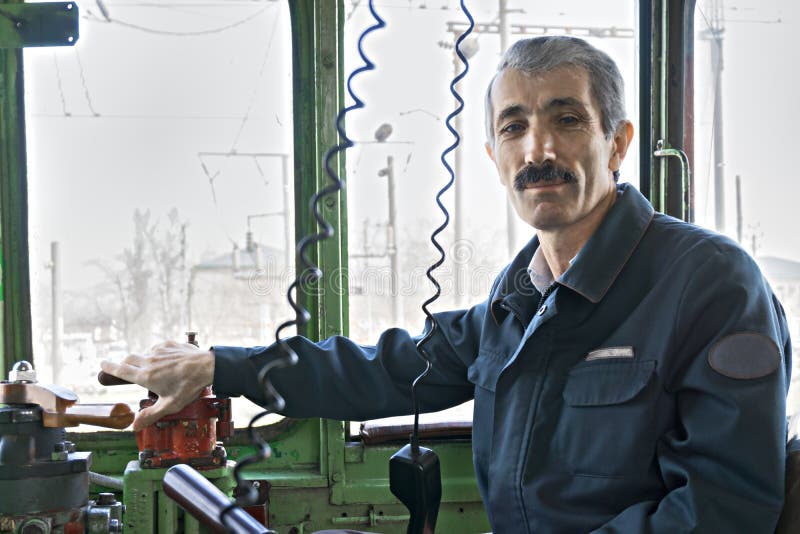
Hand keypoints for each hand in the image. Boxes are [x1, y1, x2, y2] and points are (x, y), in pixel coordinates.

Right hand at [100, 341, 214, 430]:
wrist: (208, 366)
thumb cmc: (189, 386)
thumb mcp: (170, 405)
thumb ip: (151, 415)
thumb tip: (134, 426)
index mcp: (146, 376)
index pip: (121, 370)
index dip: (109, 367)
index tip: (102, 364)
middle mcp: (149, 361)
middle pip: (129, 360)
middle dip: (124, 364)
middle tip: (126, 370)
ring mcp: (159, 351)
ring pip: (145, 354)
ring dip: (144, 361)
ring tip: (156, 371)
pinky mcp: (169, 344)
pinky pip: (158, 349)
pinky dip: (158, 355)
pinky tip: (168, 363)